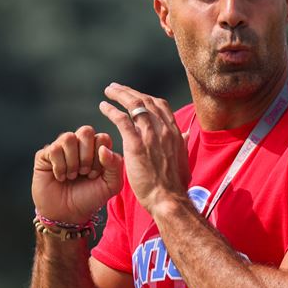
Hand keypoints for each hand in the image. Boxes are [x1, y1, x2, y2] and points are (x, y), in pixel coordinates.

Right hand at [32, 125, 123, 224]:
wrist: (68, 214)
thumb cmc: (89, 198)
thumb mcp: (111, 185)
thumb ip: (116, 165)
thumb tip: (104, 148)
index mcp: (96, 149)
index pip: (102, 138)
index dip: (100, 157)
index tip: (95, 175)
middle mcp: (79, 145)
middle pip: (86, 131)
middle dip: (86, 156)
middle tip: (83, 173)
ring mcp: (61, 148)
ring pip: (68, 137)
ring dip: (72, 162)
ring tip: (71, 176)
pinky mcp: (45, 155)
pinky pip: (53, 149)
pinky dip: (59, 167)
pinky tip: (60, 177)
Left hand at [99, 84, 190, 214]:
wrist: (168, 199)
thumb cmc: (174, 186)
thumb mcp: (183, 160)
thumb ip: (181, 144)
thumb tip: (184, 134)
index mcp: (174, 132)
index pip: (160, 105)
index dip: (146, 98)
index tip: (135, 96)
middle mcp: (164, 129)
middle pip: (146, 100)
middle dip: (130, 91)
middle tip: (117, 88)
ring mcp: (150, 135)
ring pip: (134, 104)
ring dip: (120, 94)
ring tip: (109, 91)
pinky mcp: (136, 144)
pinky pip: (122, 119)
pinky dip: (111, 110)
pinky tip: (103, 107)